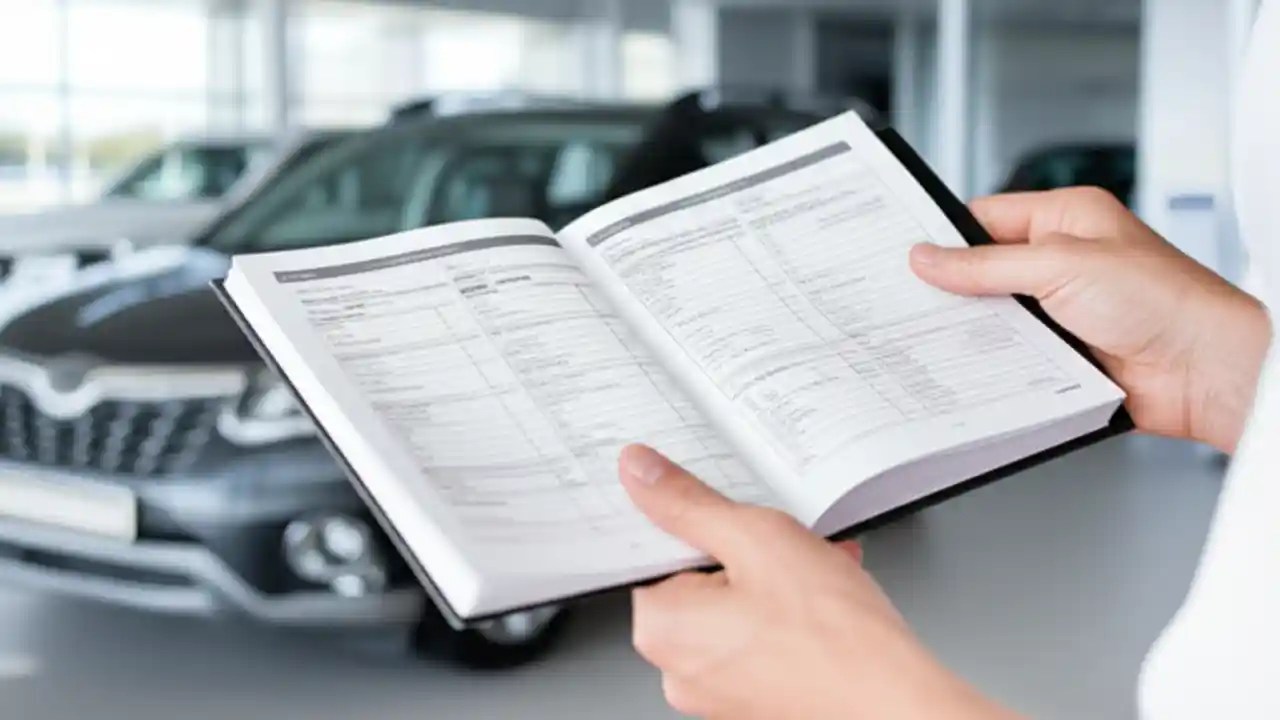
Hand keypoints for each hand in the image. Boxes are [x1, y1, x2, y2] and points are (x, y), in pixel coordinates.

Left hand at [620, 444, 1016, 719]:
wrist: (893, 698)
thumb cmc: (832, 634)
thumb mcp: (754, 537)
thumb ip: (688, 502)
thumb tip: (640, 473)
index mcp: (660, 628)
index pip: (650, 550)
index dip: (690, 518)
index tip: (719, 507)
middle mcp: (678, 667)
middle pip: (696, 577)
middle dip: (742, 549)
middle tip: (781, 541)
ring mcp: (718, 689)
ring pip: (734, 604)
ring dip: (774, 576)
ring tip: (818, 567)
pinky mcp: (755, 698)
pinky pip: (758, 636)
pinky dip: (787, 611)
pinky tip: (826, 595)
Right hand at [910, 188, 1270, 453]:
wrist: (1207, 369)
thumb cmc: (1164, 300)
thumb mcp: (1061, 265)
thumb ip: (987, 265)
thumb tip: (930, 258)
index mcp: (1067, 220)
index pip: (986, 219)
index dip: (944, 237)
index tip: (905, 254)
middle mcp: (1064, 262)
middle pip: (985, 273)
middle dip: (953, 290)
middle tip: (909, 300)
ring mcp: (1064, 311)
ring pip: (996, 319)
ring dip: (975, 331)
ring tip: (935, 336)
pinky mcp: (1065, 356)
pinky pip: (1013, 358)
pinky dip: (994, 365)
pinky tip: (973, 368)